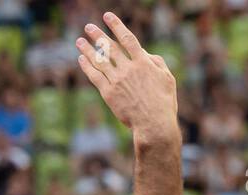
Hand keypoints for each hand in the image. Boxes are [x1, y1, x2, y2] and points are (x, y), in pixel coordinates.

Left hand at [75, 13, 177, 146]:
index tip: (107, 16)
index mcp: (143, 63)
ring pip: (99, 60)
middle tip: (88, 27)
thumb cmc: (164, 103)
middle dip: (97, 35)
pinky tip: (81, 59)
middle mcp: (128, 69)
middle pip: (109, 47)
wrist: (153, 125)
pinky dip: (87, 66)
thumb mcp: (168, 79)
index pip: (127, 39)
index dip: (116, 25)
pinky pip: (95, 76)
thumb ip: (157, 63)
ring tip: (79, 41)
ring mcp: (117, 81)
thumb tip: (146, 53)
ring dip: (87, 49)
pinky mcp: (109, 94)